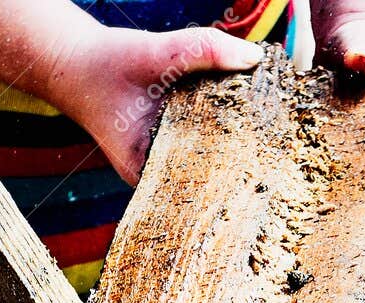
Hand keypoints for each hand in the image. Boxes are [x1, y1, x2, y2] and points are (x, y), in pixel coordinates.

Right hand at [44, 21, 263, 183]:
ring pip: (209, 165)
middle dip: (244, 172)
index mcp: (147, 172)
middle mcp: (158, 176)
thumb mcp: (155, 51)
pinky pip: (205, 146)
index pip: (202, 190)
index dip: (237, 185)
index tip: (271, 178)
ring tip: (280, 150)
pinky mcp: (172, 147)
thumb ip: (202, 50)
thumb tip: (255, 57)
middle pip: (210, 181)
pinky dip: (226, 135)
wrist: (79, 65)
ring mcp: (165, 164)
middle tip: (286, 165)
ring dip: (239, 153)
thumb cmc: (108, 64)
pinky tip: (257, 128)